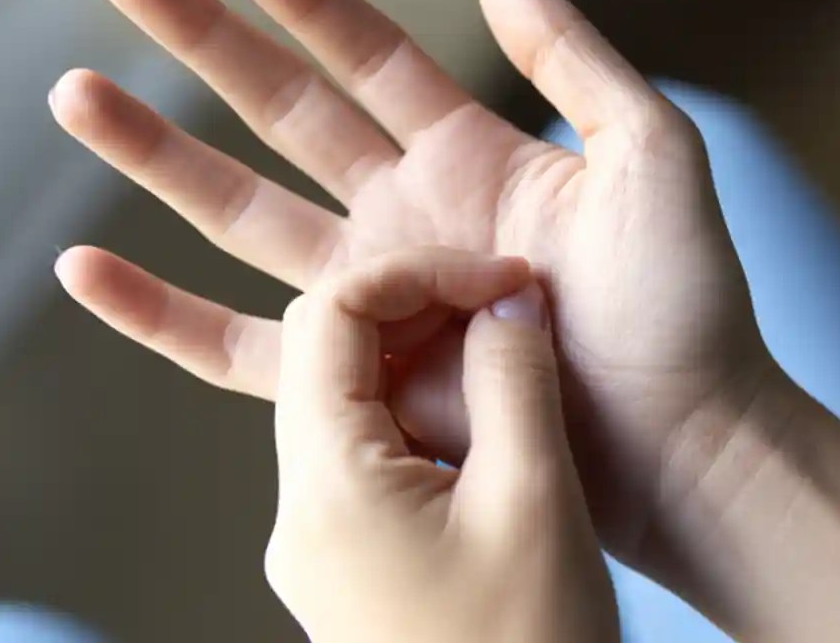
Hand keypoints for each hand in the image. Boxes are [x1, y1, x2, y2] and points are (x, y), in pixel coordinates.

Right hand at [51, 0, 776, 576]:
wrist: (683, 438)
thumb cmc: (685, 301)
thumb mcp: (650, 150)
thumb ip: (571, 54)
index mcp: (474, 157)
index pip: (367, 56)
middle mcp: (411, 219)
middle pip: (283, 115)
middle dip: (201, 45)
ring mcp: (377, 300)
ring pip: (241, 214)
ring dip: (156, 156)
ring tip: (77, 93)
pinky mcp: (356, 385)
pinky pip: (238, 349)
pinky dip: (159, 315)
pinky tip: (88, 269)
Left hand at [265, 246, 617, 642]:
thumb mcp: (537, 501)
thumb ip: (515, 381)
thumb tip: (506, 298)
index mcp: (330, 487)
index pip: (332, 317)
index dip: (418, 274)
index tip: (501, 279)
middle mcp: (302, 513)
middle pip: (328, 355)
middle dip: (419, 309)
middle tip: (508, 305)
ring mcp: (322, 544)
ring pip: (350, 403)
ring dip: (425, 361)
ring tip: (510, 355)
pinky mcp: (353, 566)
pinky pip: (371, 455)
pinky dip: (426, 414)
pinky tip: (491, 421)